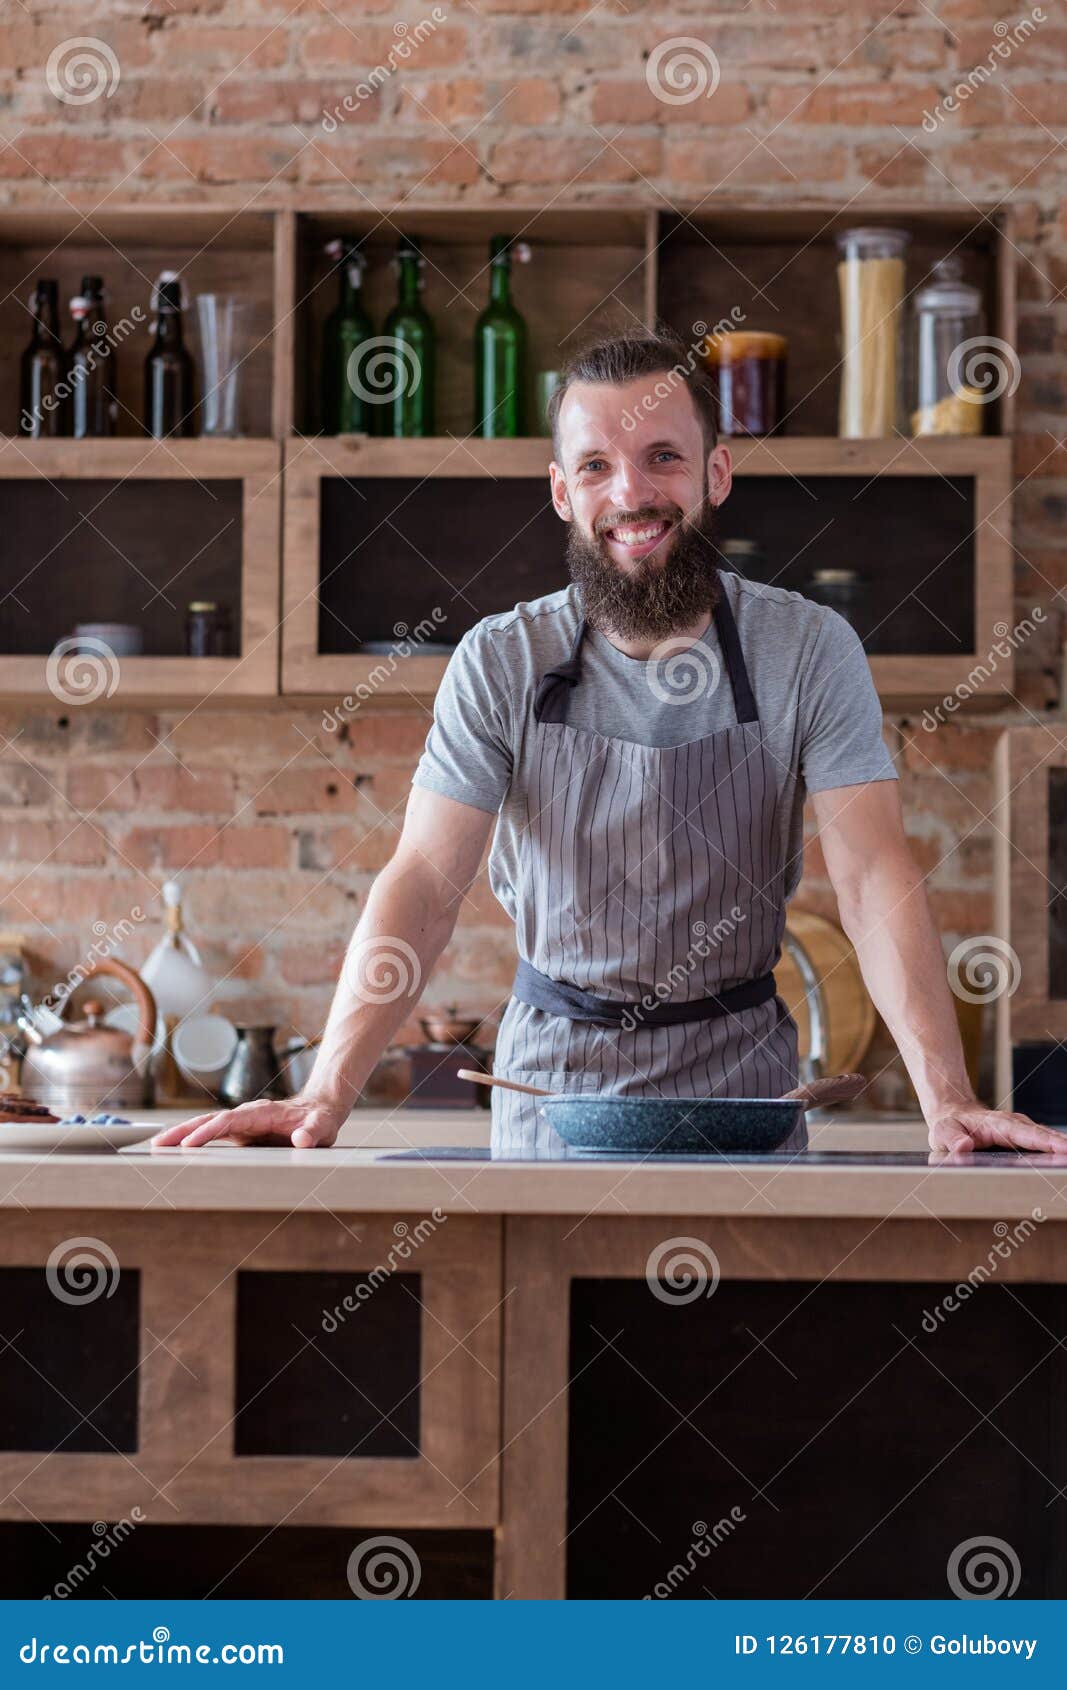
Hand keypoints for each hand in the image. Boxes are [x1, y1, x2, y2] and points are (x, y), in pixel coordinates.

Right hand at [152, 1095, 347, 1149]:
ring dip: (181, 1134)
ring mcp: (242, 1123)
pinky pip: (213, 1135)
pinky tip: (176, 1148)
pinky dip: (193, 1139)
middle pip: (209, 1120)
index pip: (229, 1121)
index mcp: (262, 1113)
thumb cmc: (320, 1119)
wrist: (320, 1110)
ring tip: (156, 1145)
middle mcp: (247, 1115)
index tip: (188, 1144)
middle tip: (156, 1143)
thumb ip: (312, 1133)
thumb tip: (302, 1140)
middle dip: (182, 1130)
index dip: (208, 1132)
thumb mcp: (322, 1126)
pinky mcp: (241, 1133)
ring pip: (206, 1126)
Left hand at [927, 1100, 1065, 1155]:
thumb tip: (965, 1146)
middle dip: (1063, 1147)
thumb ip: (952, 1139)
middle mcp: (1016, 1125)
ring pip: (1048, 1140)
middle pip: (1045, 1137)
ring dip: (1063, 1149)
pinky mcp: (1024, 1138)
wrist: (953, 1113)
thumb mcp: (943, 1131)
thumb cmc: (950, 1124)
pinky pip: (1044, 1145)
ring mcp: (1022, 1131)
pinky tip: (1063, 1162)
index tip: (1065, 1150)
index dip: (1047, 1142)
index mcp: (999, 1124)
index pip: (1027, 1134)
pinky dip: (1057, 1151)